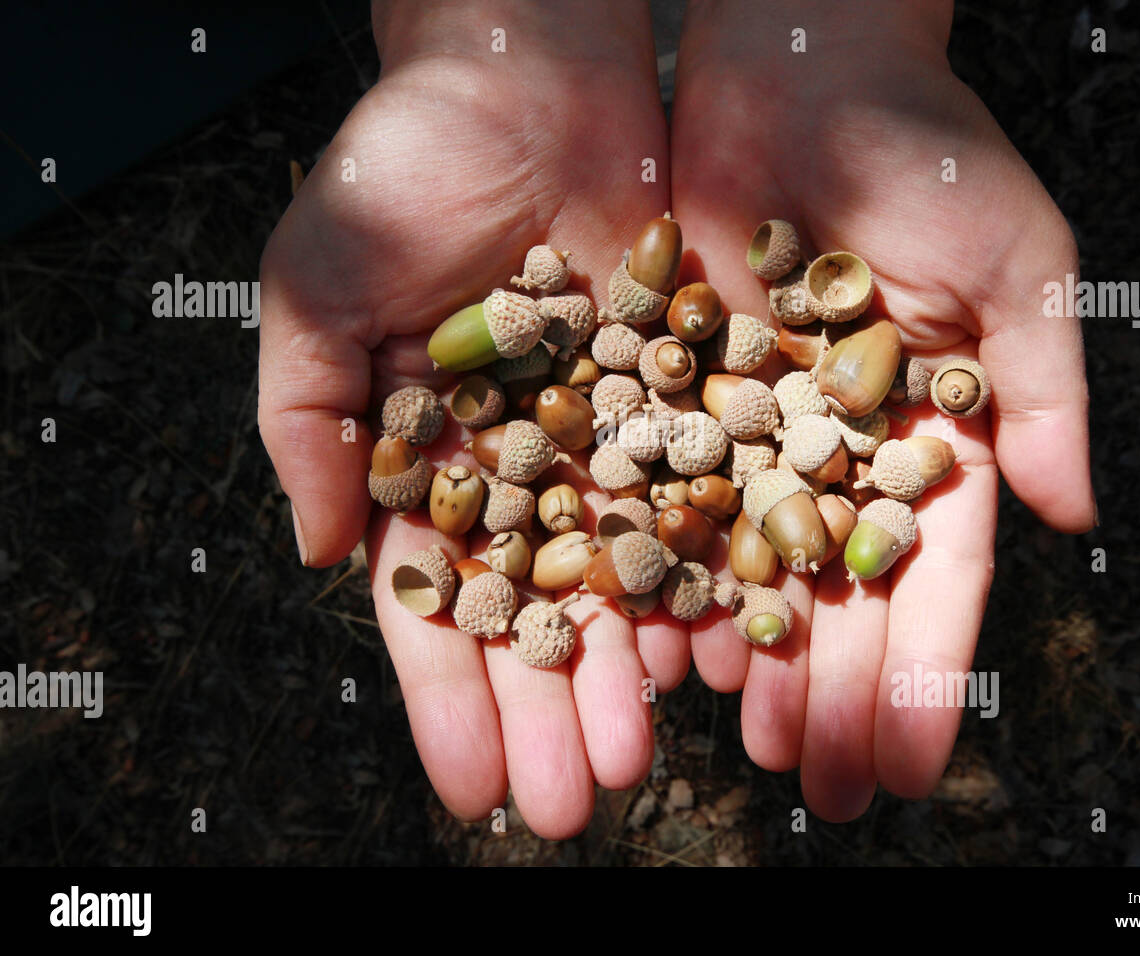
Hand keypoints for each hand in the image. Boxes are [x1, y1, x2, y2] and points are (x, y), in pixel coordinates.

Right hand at [257, 1, 683, 838]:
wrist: (528, 74)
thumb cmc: (403, 166)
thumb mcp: (319, 289)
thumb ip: (309, 422)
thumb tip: (324, 553)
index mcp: (434, 460)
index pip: (442, 604)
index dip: (451, 699)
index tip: (470, 790)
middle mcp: (527, 464)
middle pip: (539, 611)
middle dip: (548, 711)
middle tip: (565, 809)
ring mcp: (611, 435)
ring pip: (625, 575)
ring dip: (630, 670)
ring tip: (642, 760)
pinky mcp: (689, 391)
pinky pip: (701, 497)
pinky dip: (707, 574)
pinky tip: (716, 655)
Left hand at [670, 0, 1095, 819]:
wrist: (804, 61)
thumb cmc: (932, 150)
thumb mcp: (1018, 262)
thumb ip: (1044, 390)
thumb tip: (1079, 518)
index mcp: (925, 437)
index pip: (930, 578)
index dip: (918, 674)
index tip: (904, 768)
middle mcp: (832, 449)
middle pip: (831, 593)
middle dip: (827, 691)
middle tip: (818, 788)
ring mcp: (745, 426)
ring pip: (741, 564)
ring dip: (743, 658)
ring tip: (738, 744)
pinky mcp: (665, 389)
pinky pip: (658, 496)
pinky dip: (658, 569)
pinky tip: (655, 646)